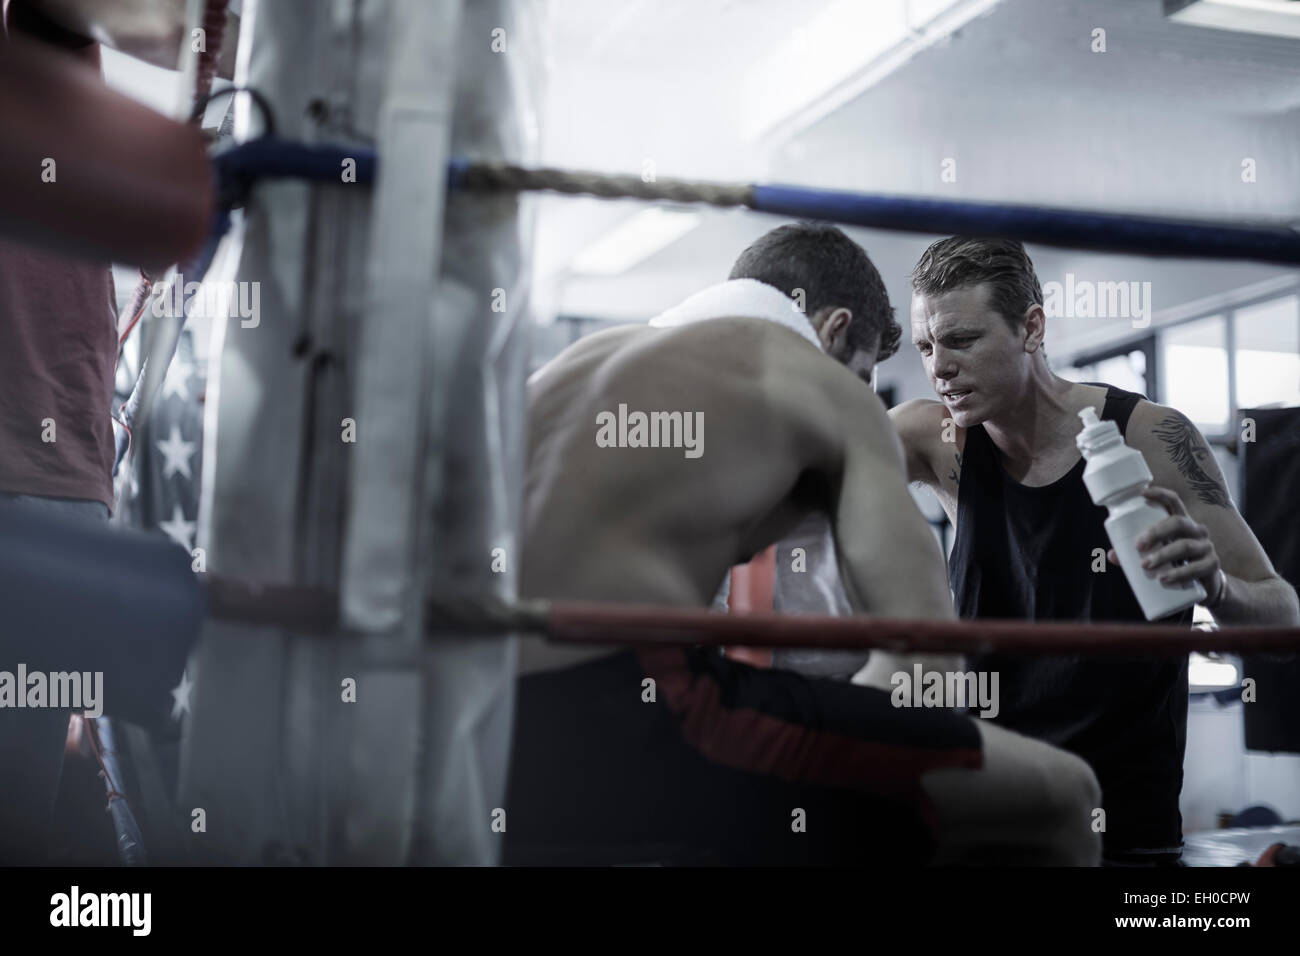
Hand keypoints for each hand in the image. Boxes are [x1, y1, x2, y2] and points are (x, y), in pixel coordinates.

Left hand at [1106, 486, 1222, 597]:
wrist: (1204, 586)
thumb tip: (1111, 555)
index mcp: (1181, 522)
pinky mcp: (1212, 565)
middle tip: (1138, 546)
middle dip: (1156, 532)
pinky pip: (1197, 567)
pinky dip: (1179, 574)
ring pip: (1186, 546)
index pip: (1174, 502)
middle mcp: (1196, 530)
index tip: (1142, 493)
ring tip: (1146, 566)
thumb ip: (1135, 554)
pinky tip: (1165, 579)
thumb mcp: (1157, 555)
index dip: (1160, 495)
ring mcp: (1206, 546)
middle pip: (1178, 523)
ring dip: (1164, 555)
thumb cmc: (1175, 563)